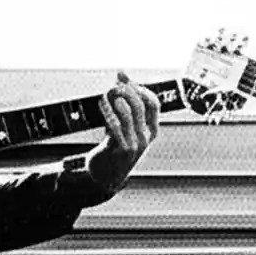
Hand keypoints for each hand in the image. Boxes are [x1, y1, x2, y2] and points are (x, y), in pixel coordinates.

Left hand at [85, 71, 160, 192]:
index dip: (139, 87)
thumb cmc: (115, 148)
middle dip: (126, 90)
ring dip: (117, 99)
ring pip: (128, 114)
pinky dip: (108, 111)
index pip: (154, 103)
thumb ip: (124, 105)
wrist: (106, 177)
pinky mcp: (120, 149)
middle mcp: (146, 137)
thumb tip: (120, 77)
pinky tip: (101, 102)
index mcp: (151, 131)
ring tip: (107, 92)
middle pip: (140, 106)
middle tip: (113, 83)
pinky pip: (115, 126)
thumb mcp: (125, 127)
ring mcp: (134, 144)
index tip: (123, 77)